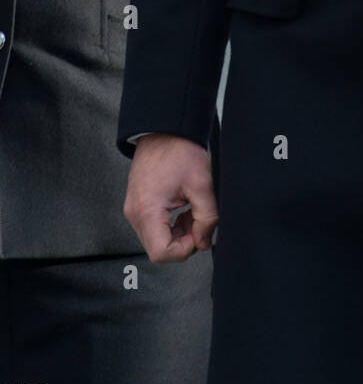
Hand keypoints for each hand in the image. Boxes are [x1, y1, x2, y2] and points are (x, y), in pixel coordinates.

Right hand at [123, 133, 217, 263]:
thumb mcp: (201, 185)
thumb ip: (207, 218)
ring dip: (178, 232)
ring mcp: (133, 210)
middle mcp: (134, 214)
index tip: (199, 232)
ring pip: (157, 239)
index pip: (161, 253)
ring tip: (192, 210)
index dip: (184, 249)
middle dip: (183, 240)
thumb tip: (203, 243)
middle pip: (158, 249)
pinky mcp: (137, 205)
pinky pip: (154, 227)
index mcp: (147, 211)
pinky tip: (183, 208)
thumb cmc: (180, 151)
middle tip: (198, 220)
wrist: (164, 130)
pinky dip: (171, 224)